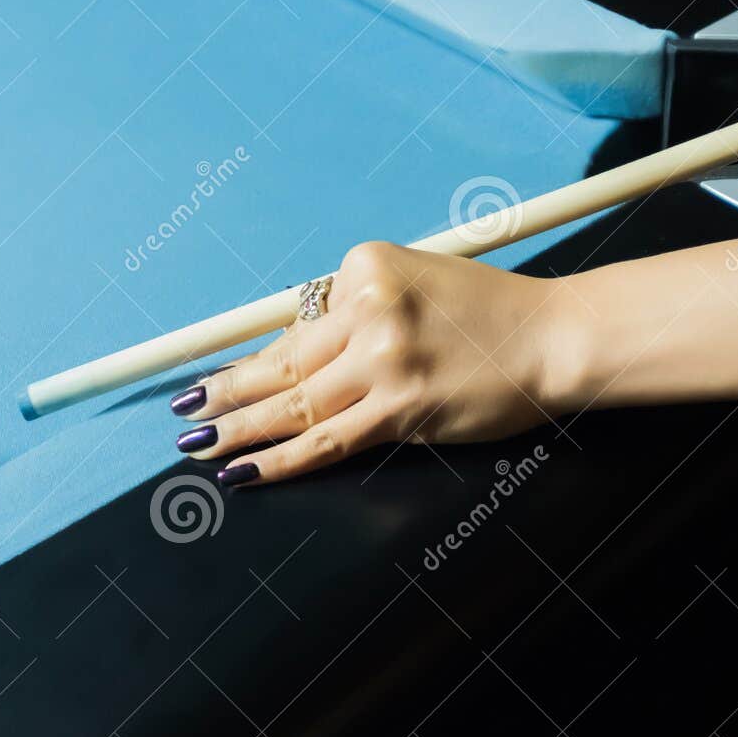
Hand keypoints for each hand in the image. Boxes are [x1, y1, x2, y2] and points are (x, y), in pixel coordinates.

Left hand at [168, 241, 570, 485]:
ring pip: (295, 404)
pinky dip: (279, 458)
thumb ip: (357, 312)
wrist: (555, 337)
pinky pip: (326, 440)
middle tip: (182, 410)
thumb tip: (289, 355)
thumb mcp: (415, 283)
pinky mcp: (403, 407)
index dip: (247, 359)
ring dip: (237, 428)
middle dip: (224, 391)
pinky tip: (242, 469)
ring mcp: (386, 360)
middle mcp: (370, 308)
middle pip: (282, 361)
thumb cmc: (489, 314)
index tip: (209, 377)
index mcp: (365, 266)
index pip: (294, 324)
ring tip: (197, 443)